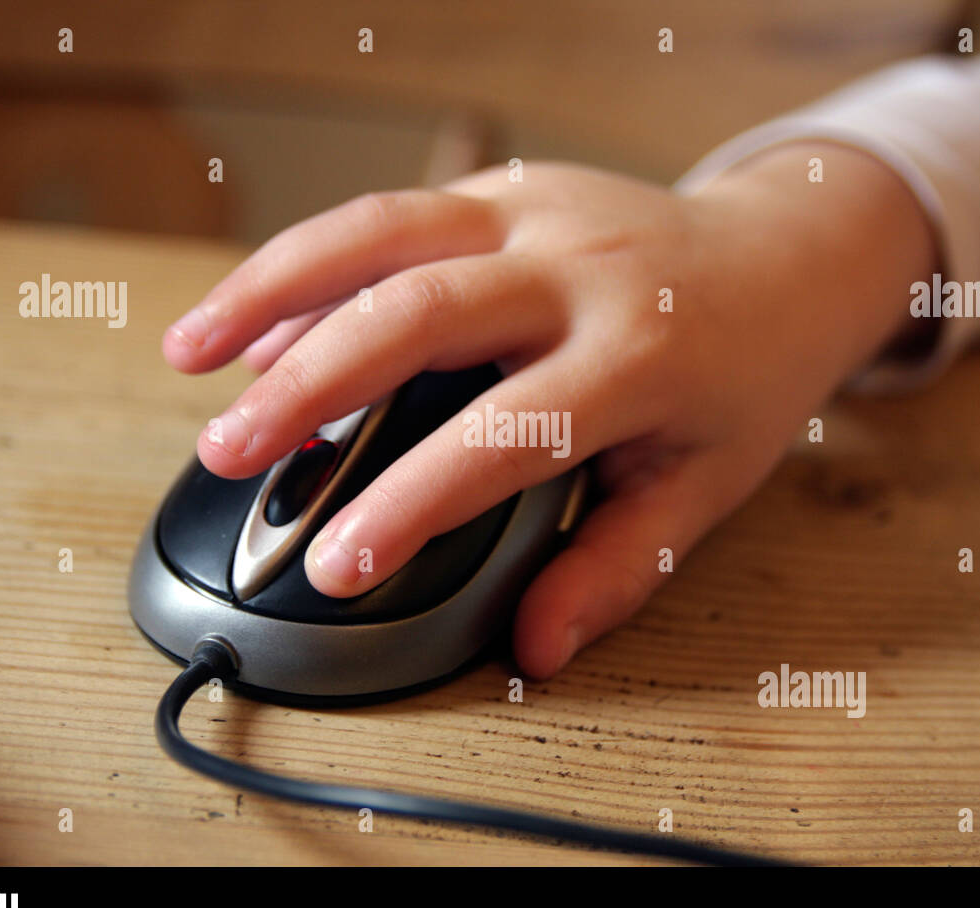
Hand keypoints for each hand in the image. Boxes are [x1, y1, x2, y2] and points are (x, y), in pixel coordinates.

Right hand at [163, 146, 933, 677]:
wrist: (785, 255)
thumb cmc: (745, 375)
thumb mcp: (703, 486)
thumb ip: (615, 569)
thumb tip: (537, 646)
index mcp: (638, 357)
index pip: (502, 438)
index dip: (409, 505)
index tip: (334, 564)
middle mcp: (578, 271)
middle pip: (418, 316)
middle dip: (308, 386)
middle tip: (229, 455)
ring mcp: (538, 213)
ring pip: (381, 232)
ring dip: (275, 289)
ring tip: (194, 351)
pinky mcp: (508, 189)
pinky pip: (394, 212)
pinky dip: (315, 258)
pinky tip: (262, 308)